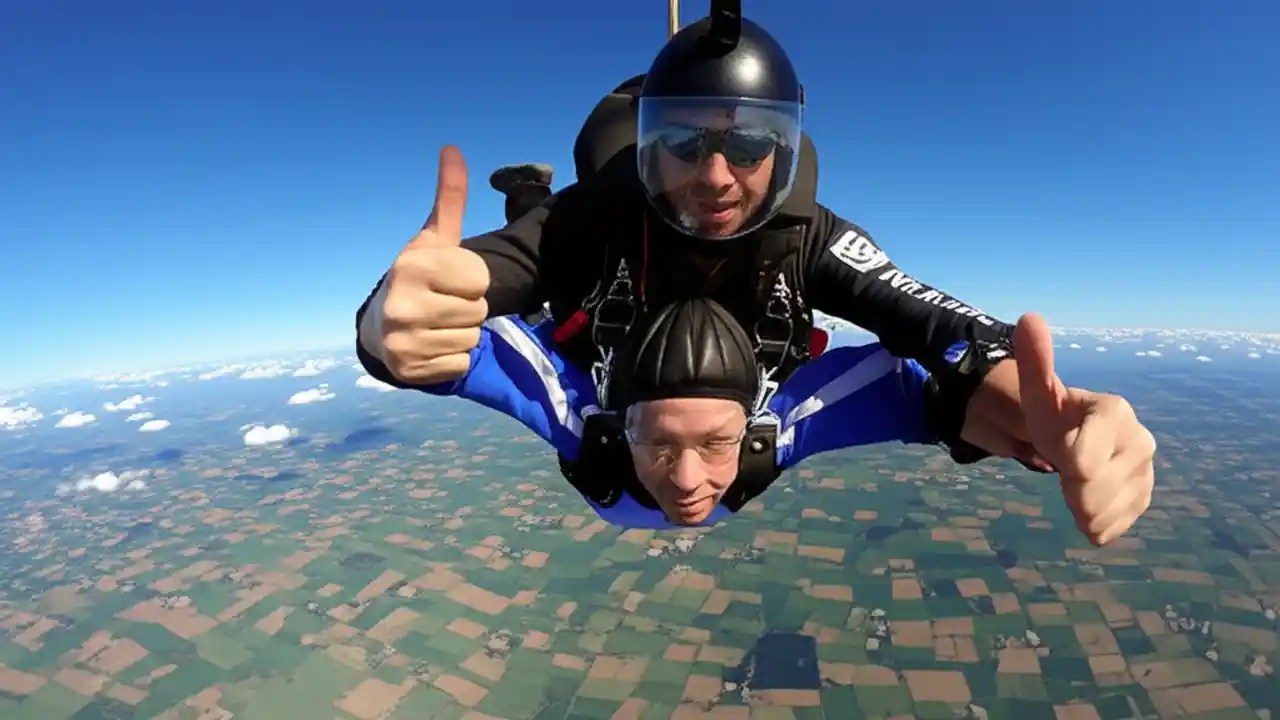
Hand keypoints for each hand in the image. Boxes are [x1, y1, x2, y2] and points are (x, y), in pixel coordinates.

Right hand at [365, 145, 490, 383]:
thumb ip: (449, 198)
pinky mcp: (409, 370)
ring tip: (435, 324)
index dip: (470, 281)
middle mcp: (402, 305)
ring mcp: (403, 341)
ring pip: (471, 338)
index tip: (448, 280)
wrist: (381, 326)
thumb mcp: (433, 238)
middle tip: (441, 304)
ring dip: (461, 333)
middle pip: (478, 311)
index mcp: (412, 267)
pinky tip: (430, 346)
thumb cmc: (418, 277)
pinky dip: (451, 358)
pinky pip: (460, 364)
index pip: (479, 279)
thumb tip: (452, 148)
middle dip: (467, 308)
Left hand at [1015, 312, 1156, 545]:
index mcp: (1116, 413)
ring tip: (1076, 480)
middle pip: (1090, 491)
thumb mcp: (1039, 390)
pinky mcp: (1144, 498)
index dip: (1061, 458)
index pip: (1080, 461)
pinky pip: (1110, 529)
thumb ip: (1037, 359)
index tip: (1060, 443)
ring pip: (1100, 514)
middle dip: (1068, 485)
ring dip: (1078, 505)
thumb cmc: (1054, 413)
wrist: (1073, 437)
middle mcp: (1142, 442)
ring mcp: (1147, 472)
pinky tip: (1089, 499)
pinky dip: (1092, 522)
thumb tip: (1028, 318)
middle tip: (1065, 466)